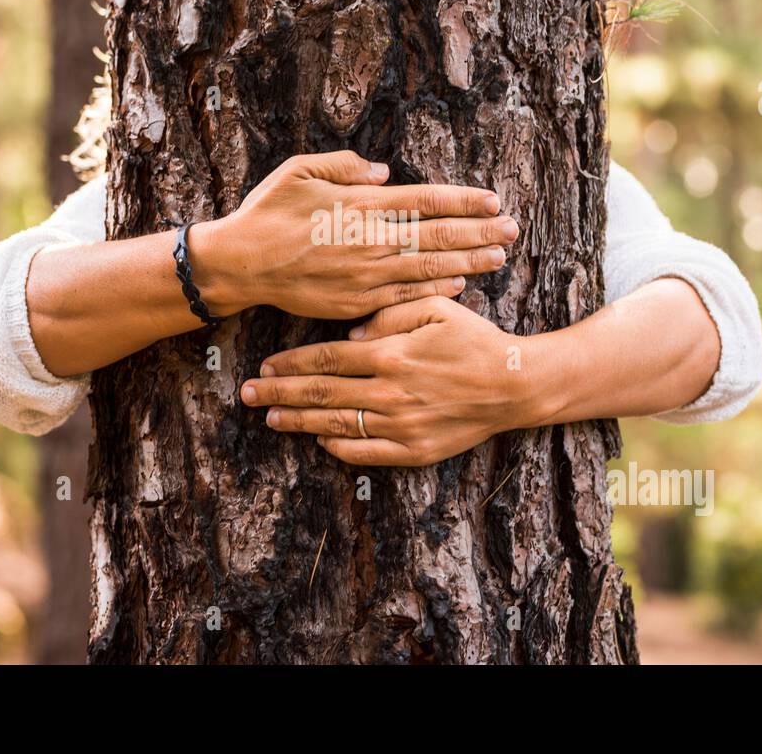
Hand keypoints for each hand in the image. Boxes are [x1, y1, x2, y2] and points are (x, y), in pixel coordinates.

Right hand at [192, 151, 516, 319]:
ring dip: (469, 262)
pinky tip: (461, 286)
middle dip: (480, 231)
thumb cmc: (268, 213)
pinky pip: (406, 297)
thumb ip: (344, 165)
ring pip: (430, 268)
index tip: (493, 200)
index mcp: (362, 204)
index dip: (465, 201)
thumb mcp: (300, 171)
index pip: (428, 201)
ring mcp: (366, 274)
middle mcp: (371, 239)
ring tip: (499, 256)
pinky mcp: (357, 302)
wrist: (240, 264)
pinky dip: (436, 291)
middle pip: (439, 235)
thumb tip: (385, 172)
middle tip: (513, 229)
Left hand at [240, 296, 527, 465]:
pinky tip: (319, 440)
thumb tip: (351, 331)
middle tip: (246, 393)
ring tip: (270, 417)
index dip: (291, 364)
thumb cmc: (474, 339)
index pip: (326, 360)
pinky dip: (338, 447)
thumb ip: (389, 314)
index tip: (265, 366)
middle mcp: (389, 393)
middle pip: (321, 394)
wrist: (514, 384)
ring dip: (299, 422)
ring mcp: (400, 426)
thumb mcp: (434, 308)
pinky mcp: (414, 451)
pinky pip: (366, 453)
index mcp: (390, 355)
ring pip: (336, 425)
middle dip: (278, 394)